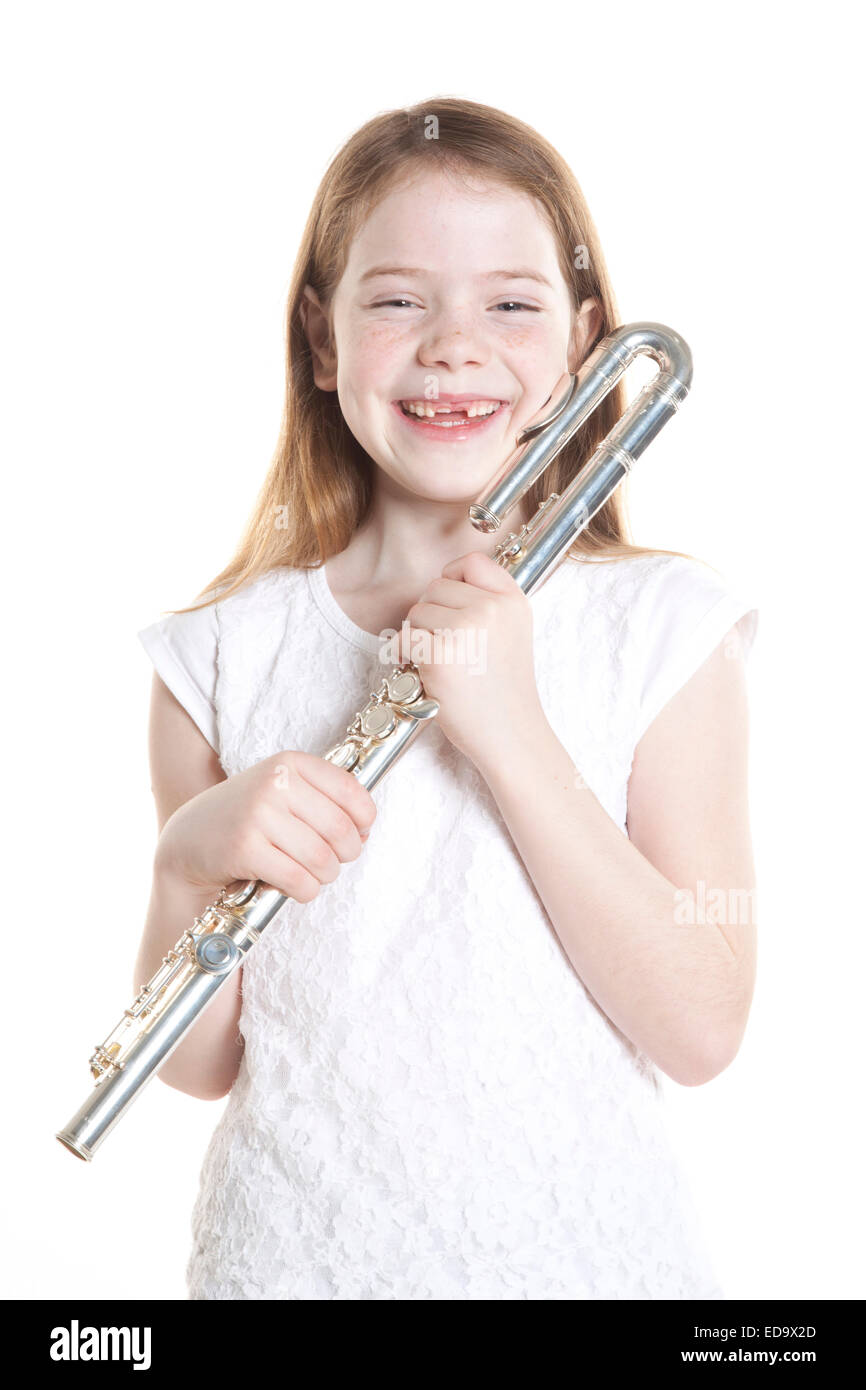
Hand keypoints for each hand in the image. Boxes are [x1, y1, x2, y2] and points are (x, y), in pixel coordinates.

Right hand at [154, 750, 376, 901]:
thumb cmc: (246, 819)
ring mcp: (258, 814)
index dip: (364, 821)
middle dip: (344, 856)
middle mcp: (275, 782)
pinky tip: (289, 885)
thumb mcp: (282, 792)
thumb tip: (365, 829)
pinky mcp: (245, 848)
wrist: (188, 841)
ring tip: (306, 874)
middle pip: (341, 831)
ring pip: (323, 860)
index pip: (352, 792)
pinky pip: (299, 881)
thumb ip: (323, 800)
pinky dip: (303, 891)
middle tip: (329, 862)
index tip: (358, 834)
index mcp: (290, 762)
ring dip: (322, 877)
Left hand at [401, 550, 547, 767]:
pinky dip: (403, 654)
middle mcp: (491, 608)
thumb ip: (488, 602)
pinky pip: (404, 637)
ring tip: (439, 661)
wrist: (510, 734)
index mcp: (512, 601)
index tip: (451, 606)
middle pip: (436, 586)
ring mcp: (465, 629)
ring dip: (418, 635)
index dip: (453, 578)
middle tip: (445, 645)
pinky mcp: (439, 654)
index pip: (472, 562)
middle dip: (432, 614)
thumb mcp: (513, 632)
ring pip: (417, 611)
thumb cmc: (504, 690)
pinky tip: (421, 670)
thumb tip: (442, 584)